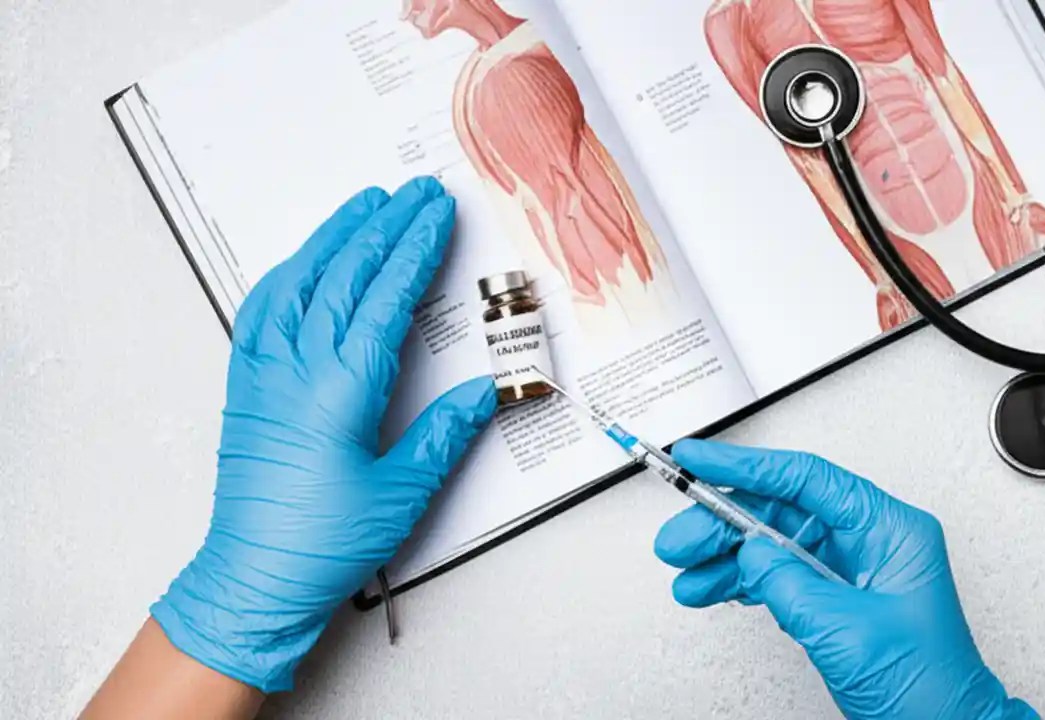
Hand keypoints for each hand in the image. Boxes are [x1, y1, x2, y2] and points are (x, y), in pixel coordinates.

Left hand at [151, 177, 496, 692]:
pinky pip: (262, 310)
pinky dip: (288, 273)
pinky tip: (304, 258)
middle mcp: (297, 368)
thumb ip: (445, 433)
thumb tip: (486, 393)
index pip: (386, 297)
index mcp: (341, 388)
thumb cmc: (322, 543)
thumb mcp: (403, 492)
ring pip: (301, 281)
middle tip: (414, 192)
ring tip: (365, 203)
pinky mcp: (247, 385)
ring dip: (335, 236)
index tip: (436, 213)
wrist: (254, 579)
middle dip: (385, 226)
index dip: (415, 249)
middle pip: (346, 275)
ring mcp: (265, 372)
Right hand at [654, 440, 1036, 719]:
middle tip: (679, 538)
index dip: (746, 466)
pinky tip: (711, 589)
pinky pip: (776, 575)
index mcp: (889, 529)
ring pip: (771, 544)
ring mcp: (850, 569)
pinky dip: (740, 583)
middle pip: (780, 511)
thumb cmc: (925, 684)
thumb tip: (749, 550)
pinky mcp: (834, 598)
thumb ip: (787, 582)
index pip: (806, 479)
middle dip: (722, 522)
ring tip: (686, 575)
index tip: (699, 458)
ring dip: (723, 558)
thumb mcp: (844, 628)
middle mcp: (869, 541)